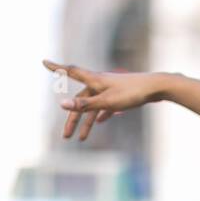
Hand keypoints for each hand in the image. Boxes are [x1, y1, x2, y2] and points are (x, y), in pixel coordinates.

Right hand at [42, 60, 171, 140]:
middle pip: (80, 100)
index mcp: (94, 80)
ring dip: (86, 122)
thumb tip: (61, 105)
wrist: (156, 88)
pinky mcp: (120, 94)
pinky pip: (105, 105)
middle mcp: (99, 82)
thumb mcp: (106, 102)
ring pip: (93, 106)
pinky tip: (99, 122)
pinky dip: (100, 114)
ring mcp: (110, 88)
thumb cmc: (131, 93)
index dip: (56, 68)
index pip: (70, 71)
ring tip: (82, 139)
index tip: (43, 62)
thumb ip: (84, 105)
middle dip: (73, 119)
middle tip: (65, 136)